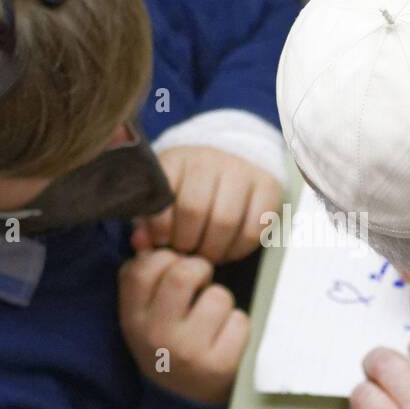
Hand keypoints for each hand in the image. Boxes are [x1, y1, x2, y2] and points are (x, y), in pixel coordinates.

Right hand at [118, 249, 248, 403]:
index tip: (174, 272)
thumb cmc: (169, 340)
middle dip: (201, 271)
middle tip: (201, 285)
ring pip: (218, 295)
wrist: (185, 401)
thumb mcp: (144, 311)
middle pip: (185, 272)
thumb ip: (142, 271)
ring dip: (222, 302)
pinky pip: (240, 321)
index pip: (146, 265)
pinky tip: (224, 340)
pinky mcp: (217, 366)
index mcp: (132, 316)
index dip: (168, 259)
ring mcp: (186, 352)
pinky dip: (238, 327)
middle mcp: (154, 335)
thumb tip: (143, 231)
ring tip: (212, 320)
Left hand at [131, 147, 281, 263]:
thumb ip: (148, 221)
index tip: (162, 242)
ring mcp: (241, 170)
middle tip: (185, 253)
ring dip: (212, 250)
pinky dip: (239, 248)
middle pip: (194, 211)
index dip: (161, 231)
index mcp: (176, 159)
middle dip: (187, 243)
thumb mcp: (163, 195)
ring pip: (224, 222)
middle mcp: (209, 159)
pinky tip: (228, 251)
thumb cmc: (189, 185)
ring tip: (205, 255)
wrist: (232, 154)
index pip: (163, 201)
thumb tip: (141, 243)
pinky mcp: (268, 186)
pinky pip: (254, 228)